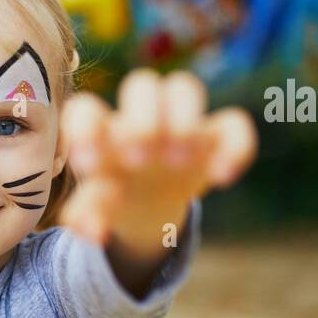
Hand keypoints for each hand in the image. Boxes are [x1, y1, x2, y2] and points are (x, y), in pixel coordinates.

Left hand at [58, 69, 256, 255]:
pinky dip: (234, 146)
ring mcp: (178, 122)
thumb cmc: (114, 194)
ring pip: (184, 87)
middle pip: (142, 84)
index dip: (83, 129)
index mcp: (102, 130)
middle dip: (141, 121)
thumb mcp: (96, 205)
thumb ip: (85, 214)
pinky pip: (234, 124)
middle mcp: (140, 117)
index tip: (87, 167)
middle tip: (137, 162)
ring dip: (183, 119)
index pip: (86, 108)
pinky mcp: (214, 138)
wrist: (148, 204)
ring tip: (178, 162)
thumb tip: (88, 232)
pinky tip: (220, 178)